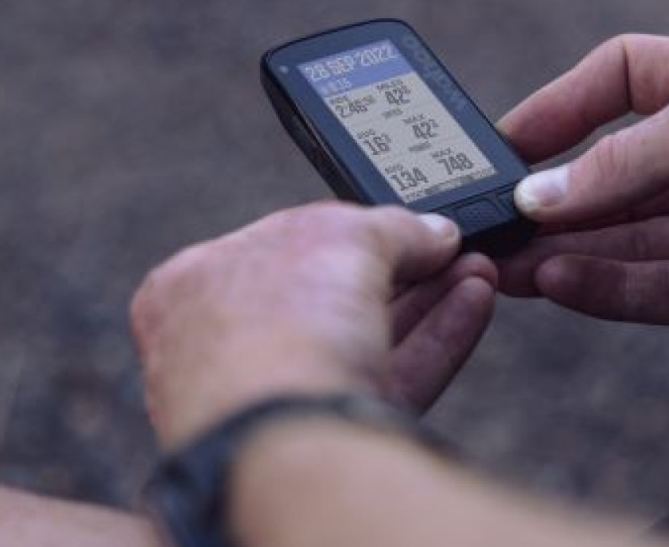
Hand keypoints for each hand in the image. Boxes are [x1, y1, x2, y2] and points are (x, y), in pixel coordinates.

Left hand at [130, 202, 495, 446]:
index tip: (399, 224)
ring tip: (476, 271)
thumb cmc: (276, 330)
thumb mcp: (341, 234)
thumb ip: (392, 226)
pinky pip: (388, 378)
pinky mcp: (324, 439)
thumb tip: (433, 233)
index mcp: (192, 287)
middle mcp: (226, 347)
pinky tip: (473, 304)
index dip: (343, 228)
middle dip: (401, 267)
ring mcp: (275, 399)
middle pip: (328, 294)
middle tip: (448, 248)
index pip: (277, 244)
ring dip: (428, 301)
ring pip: (364, 338)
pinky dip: (435, 342)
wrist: (284, 445)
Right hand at [499, 36, 668, 344]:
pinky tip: (558, 285)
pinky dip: (609, 289)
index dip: (562, 106)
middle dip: (552, 196)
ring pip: (629, 238)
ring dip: (565, 249)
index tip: (505, 139)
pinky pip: (663, 288)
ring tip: (503, 263)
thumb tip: (540, 194)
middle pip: (614, 172)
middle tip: (489, 221)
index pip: (619, 81)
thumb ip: (623, 160)